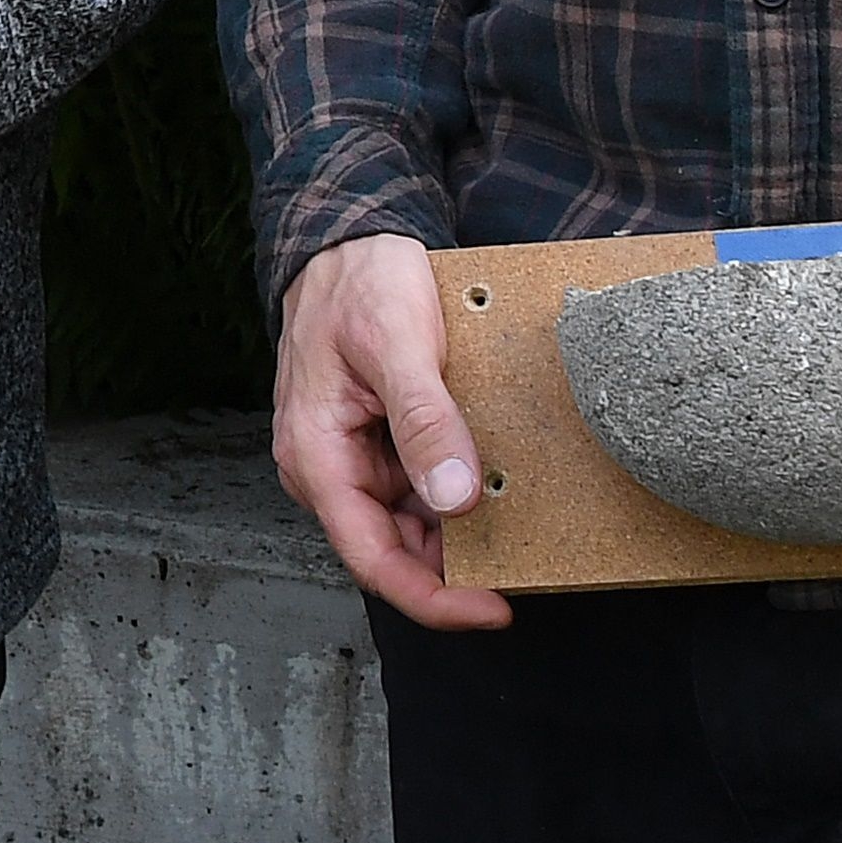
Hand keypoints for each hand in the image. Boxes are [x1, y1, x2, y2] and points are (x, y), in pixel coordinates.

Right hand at [274, 233, 511, 631]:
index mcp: (317, 457)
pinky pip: (413, 487)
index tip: (494, 606)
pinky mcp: (373, 442)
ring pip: (407, 523)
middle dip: (454, 567)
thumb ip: (426, 422)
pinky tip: (487, 479)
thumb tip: (456, 500)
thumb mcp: (398, 345)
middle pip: (392, 550)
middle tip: (524, 564)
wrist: (349, 235)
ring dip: (456, 530)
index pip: (373, 559)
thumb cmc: (359, 283)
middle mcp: (326, 468)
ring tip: (514, 522)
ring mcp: (349, 457)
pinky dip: (451, 491)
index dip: (434, 597)